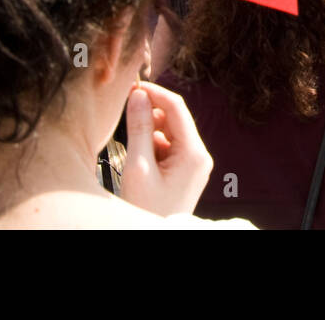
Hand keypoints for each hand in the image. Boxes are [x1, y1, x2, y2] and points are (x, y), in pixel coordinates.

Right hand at [120, 80, 212, 218]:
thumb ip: (139, 129)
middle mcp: (199, 156)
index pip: (176, 108)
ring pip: (169, 133)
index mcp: (194, 153)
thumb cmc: (146, 208)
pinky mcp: (184, 172)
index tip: (132, 87)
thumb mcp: (139, 167)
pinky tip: (139, 161)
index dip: (155, 93)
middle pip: (174, 119)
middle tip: (125, 114)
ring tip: (132, 150)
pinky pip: (168, 148)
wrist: (152, 237)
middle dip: (150, 114)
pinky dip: (151, 146)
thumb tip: (138, 96)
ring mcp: (193, 164)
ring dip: (149, 132)